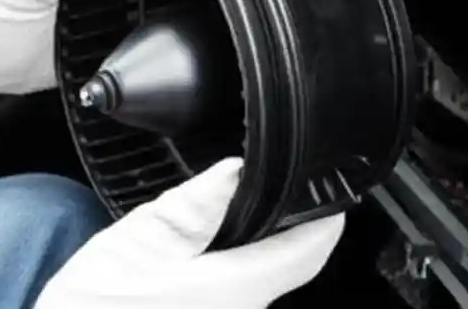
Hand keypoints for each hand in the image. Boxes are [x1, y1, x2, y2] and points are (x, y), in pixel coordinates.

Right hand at [35, 159, 344, 308]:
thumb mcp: (137, 243)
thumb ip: (192, 206)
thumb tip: (233, 171)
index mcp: (238, 290)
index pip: (309, 251)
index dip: (324, 217)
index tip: (329, 194)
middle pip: (284, 269)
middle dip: (272, 233)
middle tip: (247, 200)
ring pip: (254, 288)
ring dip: (243, 260)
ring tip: (202, 238)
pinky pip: (230, 304)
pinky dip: (222, 282)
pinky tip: (184, 274)